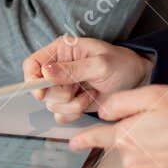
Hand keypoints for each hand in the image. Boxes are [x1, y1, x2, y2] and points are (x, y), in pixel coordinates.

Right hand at [23, 34, 150, 121]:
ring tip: (89, 94)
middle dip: (60, 95)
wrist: (137, 80)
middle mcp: (58, 69)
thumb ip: (73, 69)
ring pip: (51, 105)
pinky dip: (74, 113)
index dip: (31, 79)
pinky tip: (88, 102)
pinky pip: (60, 115)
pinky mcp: (70, 102)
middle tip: (79, 89)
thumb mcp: (100, 64)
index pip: (32, 63)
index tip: (41, 93)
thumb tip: (46, 72)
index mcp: (61, 51)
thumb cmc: (121, 64)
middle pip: (40, 89)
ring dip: (71, 105)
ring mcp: (63, 87)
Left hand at [68, 85, 167, 167]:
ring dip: (151, 154)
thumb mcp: (156, 95)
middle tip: (165, 126)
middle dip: (139, 137)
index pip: (97, 138)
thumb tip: (103, 113)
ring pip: (140, 163)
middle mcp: (132, 161)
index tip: (74, 143)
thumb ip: (122, 102)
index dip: (84, 139)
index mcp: (126, 136)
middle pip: (125, 147)